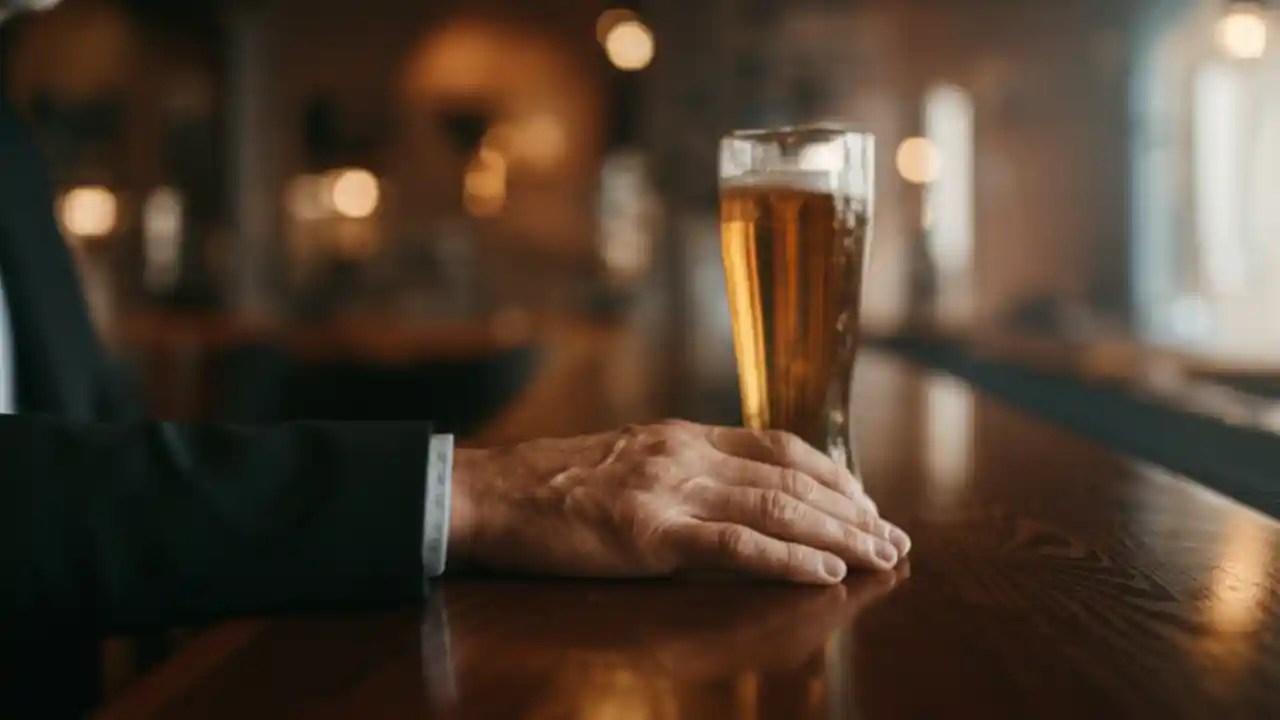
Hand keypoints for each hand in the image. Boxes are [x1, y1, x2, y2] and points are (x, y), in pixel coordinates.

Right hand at [448, 421, 909, 583]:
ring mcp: (668, 490)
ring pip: (776, 510)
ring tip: (880, 558)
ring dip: (838, 537)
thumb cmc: (549, 484)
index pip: (778, 447)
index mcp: (681, 434)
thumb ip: (677, 466)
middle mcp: (685, 453)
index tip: (866, 500)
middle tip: (895, 538)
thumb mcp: (623, 457)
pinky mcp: (648, 533)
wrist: (487, 493)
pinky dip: (787, 560)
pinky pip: (734, 546)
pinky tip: (825, 574)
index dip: (832, 474)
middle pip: (791, 480)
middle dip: (852, 511)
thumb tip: (728, 489)